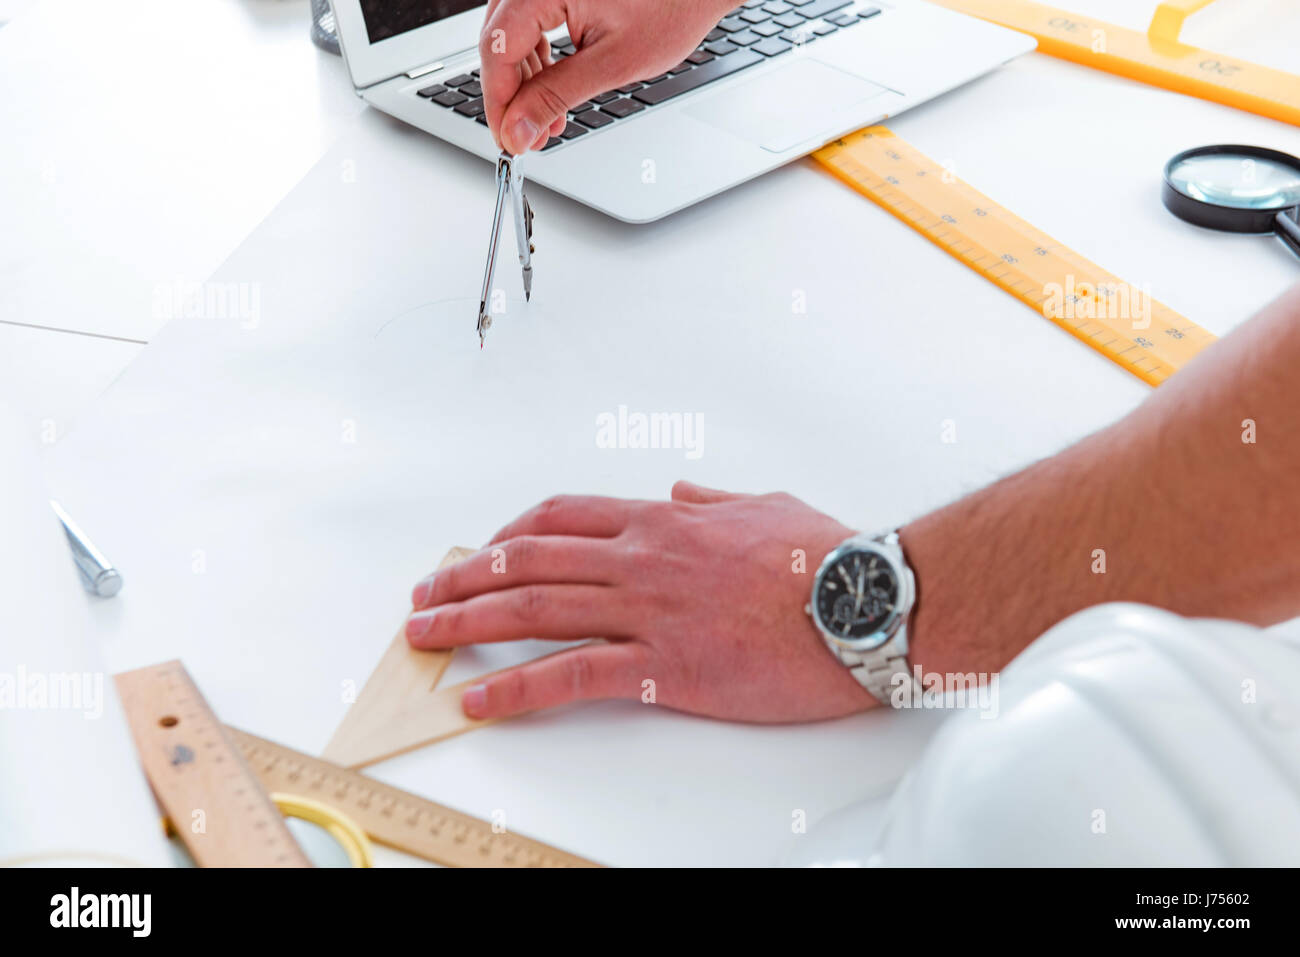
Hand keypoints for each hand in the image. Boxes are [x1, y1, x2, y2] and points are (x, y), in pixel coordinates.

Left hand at [406, 481, 875, 721]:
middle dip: (464, 579)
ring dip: (467, 624)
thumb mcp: (764, 504)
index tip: (480, 552)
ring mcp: (648, 612)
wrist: (866, 602)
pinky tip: (480, 700)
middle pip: (527, 561)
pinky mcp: (665, 668)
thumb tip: (677, 491)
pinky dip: (516, 690)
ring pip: (534, 612)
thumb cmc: (826, 557)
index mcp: (662, 521)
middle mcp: (641, 558)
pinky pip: (571, 676)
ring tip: (424, 638)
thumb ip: (711, 498)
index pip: (560, 518)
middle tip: (425, 595)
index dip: (506, 534)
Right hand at [479, 0, 733, 153]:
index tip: (507, 138)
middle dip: (510, 96)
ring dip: (524, 82)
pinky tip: (550, 91)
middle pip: (498, 42)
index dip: (499, 100)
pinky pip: (530, 24)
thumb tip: (519, 129)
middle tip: (526, 138)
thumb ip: (556, 96)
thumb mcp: (612, 63)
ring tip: (546, 122)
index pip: (497, 48)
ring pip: (511, 36)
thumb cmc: (671, 7)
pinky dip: (537, 61)